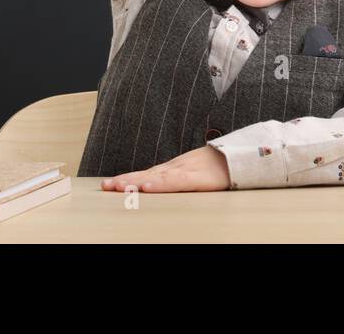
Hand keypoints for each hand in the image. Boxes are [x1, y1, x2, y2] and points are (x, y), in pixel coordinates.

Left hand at [99, 146, 231, 192]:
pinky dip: (161, 184)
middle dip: (124, 181)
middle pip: (145, 175)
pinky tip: (148, 187)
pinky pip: (176, 182)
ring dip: (136, 182)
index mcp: (172, 170)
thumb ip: (175, 179)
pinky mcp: (196, 179)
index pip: (145, 174)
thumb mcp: (191, 173)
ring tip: (118, 187)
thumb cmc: (215, 168)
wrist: (238, 158)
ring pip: (156, 178)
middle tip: (105, 186)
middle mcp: (174, 169)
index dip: (126, 178)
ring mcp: (184, 172)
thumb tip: (156, 185)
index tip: (108, 184)